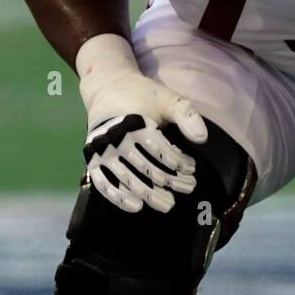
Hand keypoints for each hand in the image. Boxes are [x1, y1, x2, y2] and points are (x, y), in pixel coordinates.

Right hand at [76, 34, 206, 212]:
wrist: (106, 88)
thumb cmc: (141, 95)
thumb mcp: (166, 99)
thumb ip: (186, 116)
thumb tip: (202, 139)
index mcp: (134, 122)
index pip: (161, 150)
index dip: (179, 162)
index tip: (192, 168)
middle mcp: (116, 139)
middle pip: (146, 168)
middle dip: (170, 181)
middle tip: (189, 188)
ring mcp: (103, 151)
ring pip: (128, 179)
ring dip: (150, 194)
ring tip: (168, 204)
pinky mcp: (92, 159)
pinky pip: (102, 183)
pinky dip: (118, 197)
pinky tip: (136, 206)